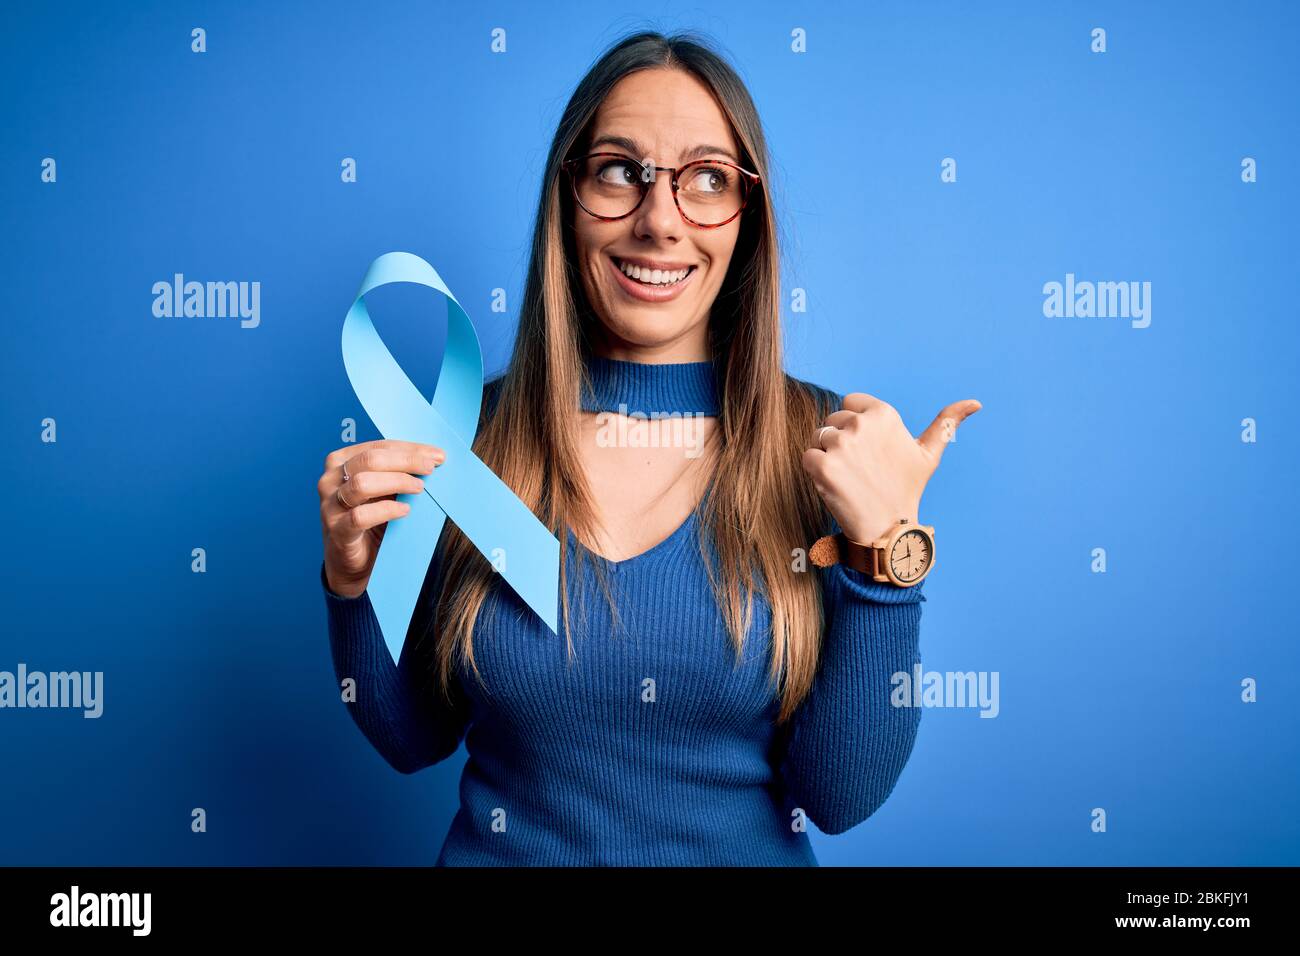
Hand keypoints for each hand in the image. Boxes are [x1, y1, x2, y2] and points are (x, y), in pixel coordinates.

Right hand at [318, 439, 445, 596]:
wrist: (356, 563)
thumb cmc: (373, 521)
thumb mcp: (385, 491)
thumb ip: (398, 473)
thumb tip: (433, 459)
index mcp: (341, 462)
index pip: (378, 447)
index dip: (410, 449)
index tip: (437, 455)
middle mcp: (331, 480)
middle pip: (370, 460)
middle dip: (406, 461)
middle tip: (431, 469)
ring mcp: (330, 505)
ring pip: (362, 483)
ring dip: (396, 482)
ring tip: (419, 488)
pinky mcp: (337, 530)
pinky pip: (360, 516)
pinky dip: (386, 510)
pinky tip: (405, 510)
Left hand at [801, 393, 980, 545]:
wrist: (888, 529)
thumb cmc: (907, 489)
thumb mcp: (929, 454)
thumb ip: (946, 423)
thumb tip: (975, 403)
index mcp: (884, 414)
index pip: (850, 402)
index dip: (855, 425)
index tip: (869, 449)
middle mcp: (861, 425)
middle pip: (832, 420)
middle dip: (840, 441)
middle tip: (860, 468)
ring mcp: (841, 445)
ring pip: (817, 438)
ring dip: (826, 456)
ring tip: (849, 476)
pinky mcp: (822, 466)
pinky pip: (807, 457)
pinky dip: (815, 471)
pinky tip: (836, 485)